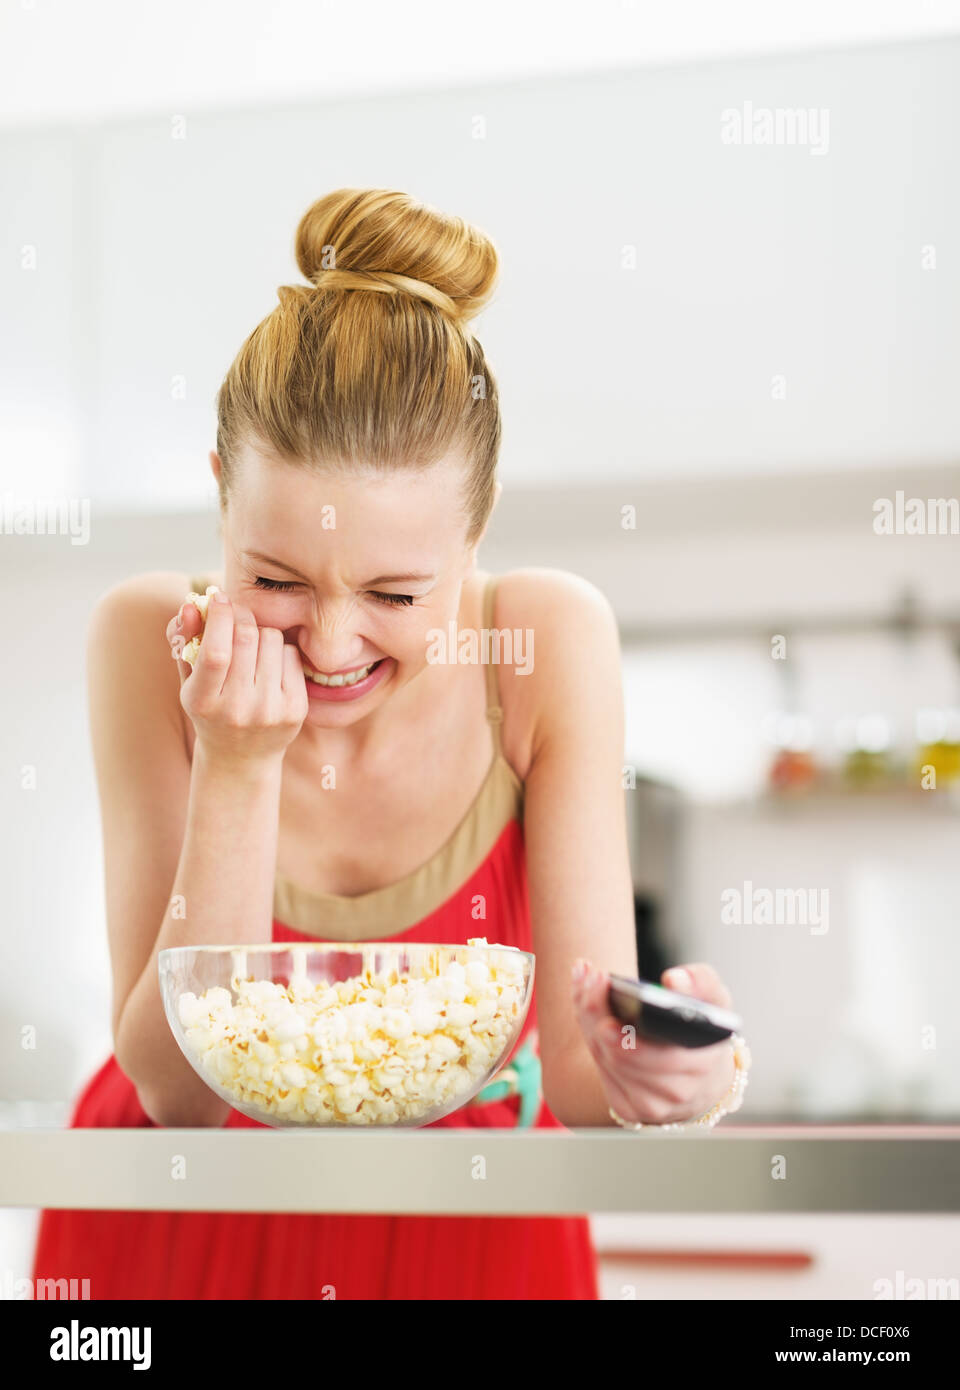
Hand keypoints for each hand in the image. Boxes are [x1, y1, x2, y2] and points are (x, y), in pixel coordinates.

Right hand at [166, 590, 308, 765]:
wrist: (240, 758)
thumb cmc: (210, 709)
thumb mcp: (189, 681)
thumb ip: (184, 641)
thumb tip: (190, 605)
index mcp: (203, 703)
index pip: (216, 652)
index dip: (218, 618)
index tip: (218, 598)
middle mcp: (238, 710)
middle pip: (246, 639)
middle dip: (240, 616)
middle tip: (235, 612)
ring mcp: (270, 711)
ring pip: (272, 640)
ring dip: (260, 632)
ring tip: (250, 648)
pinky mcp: (295, 710)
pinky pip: (291, 655)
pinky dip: (279, 650)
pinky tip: (268, 666)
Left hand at [571, 960, 738, 1125]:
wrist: (703, 1079)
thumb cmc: (704, 1032)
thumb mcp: (716, 1002)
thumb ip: (702, 982)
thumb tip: (674, 981)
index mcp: (705, 1063)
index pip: (663, 1055)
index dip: (629, 1035)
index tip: (608, 1006)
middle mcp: (679, 1091)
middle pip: (622, 1055)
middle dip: (599, 1014)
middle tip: (591, 980)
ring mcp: (652, 1106)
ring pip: (607, 1060)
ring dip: (589, 1020)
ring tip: (586, 983)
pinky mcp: (629, 1109)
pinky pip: (601, 1072)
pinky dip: (590, 1038)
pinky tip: (588, 1011)